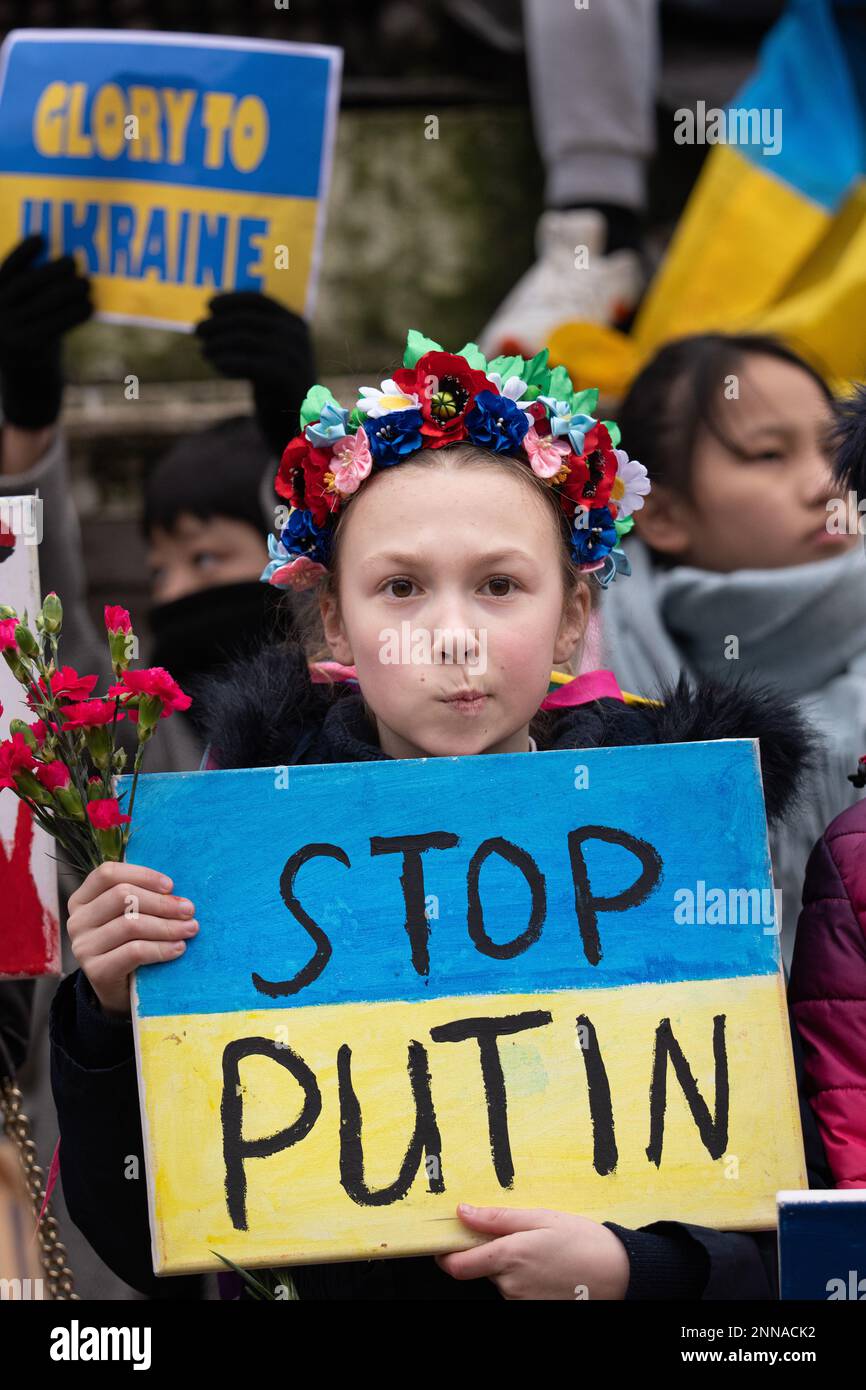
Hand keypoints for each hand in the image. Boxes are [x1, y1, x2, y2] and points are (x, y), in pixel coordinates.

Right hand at [0, 235, 91, 429]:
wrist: (27, 378)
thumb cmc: (32, 332)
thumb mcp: (26, 310)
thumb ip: (36, 290)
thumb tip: (68, 265)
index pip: (7, 269)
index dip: (23, 252)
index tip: (42, 237)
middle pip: (27, 285)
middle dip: (52, 271)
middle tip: (74, 261)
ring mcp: (10, 331)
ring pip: (44, 305)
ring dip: (69, 291)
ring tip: (87, 283)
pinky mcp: (29, 347)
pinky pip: (56, 325)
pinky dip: (75, 314)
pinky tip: (90, 306)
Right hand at [66, 861, 198, 1016]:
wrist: (119, 989)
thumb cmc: (129, 942)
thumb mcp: (129, 915)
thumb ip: (142, 896)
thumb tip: (175, 890)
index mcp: (83, 899)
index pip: (108, 873)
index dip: (142, 875)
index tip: (171, 886)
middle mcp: (77, 920)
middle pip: (122, 897)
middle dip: (161, 902)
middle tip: (189, 910)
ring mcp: (83, 946)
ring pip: (131, 925)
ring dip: (167, 926)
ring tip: (190, 929)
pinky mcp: (96, 970)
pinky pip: (134, 952)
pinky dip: (161, 948)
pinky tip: (179, 948)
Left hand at [194, 291, 314, 455]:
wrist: (299, 426)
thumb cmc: (277, 390)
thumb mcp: (267, 356)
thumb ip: (250, 335)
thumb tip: (210, 316)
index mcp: (295, 324)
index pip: (258, 301)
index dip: (231, 300)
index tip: (208, 306)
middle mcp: (296, 336)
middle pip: (247, 319)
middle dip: (218, 324)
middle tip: (197, 332)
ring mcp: (294, 356)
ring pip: (245, 339)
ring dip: (219, 344)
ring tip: (205, 352)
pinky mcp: (287, 379)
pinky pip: (249, 363)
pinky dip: (228, 362)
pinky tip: (217, 366)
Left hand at [435, 1203, 630, 1299]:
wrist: (617, 1272)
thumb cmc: (581, 1241)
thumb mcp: (540, 1217)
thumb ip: (497, 1218)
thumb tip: (463, 1212)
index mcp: (508, 1256)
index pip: (457, 1267)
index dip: (445, 1255)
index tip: (446, 1243)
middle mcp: (510, 1285)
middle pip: (482, 1269)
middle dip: (491, 1252)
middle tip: (519, 1235)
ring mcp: (522, 1301)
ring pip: (501, 1279)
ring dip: (511, 1264)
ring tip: (541, 1250)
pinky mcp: (533, 1310)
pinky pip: (517, 1290)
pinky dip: (525, 1277)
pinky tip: (546, 1266)